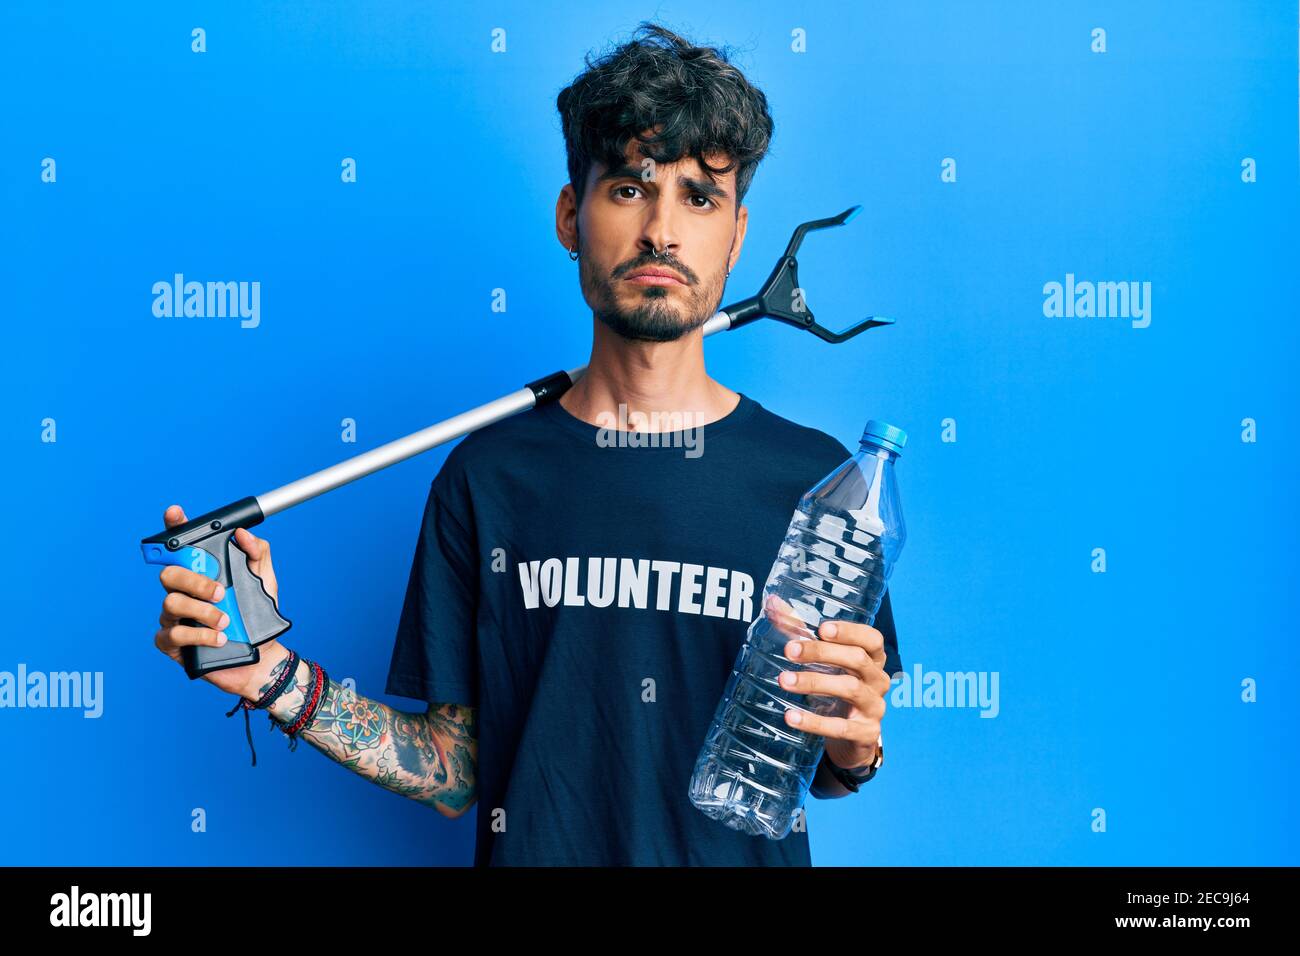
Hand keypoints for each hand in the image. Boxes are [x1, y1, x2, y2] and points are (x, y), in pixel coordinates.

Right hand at [152, 504, 284, 698]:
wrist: (263, 658)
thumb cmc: (258, 618)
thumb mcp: (265, 582)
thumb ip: (258, 554)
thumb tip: (242, 534)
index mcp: (202, 574)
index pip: (181, 547)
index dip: (174, 528)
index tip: (176, 512)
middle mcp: (184, 592)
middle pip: (169, 573)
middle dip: (194, 580)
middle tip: (221, 592)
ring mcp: (175, 617)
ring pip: (171, 603)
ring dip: (203, 611)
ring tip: (227, 622)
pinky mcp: (172, 643)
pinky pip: (172, 634)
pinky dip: (198, 635)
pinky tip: (219, 639)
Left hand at [765, 595, 889, 770]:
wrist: (851, 738)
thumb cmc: (835, 688)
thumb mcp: (823, 662)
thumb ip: (800, 633)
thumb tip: (772, 603)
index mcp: (872, 658)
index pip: (871, 639)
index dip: (849, 631)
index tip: (821, 628)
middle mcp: (878, 680)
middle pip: (856, 659)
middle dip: (822, 653)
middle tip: (790, 651)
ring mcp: (875, 707)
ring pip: (850, 689)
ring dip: (814, 682)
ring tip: (784, 680)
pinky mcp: (866, 733)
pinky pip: (841, 727)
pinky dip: (815, 722)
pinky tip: (791, 716)